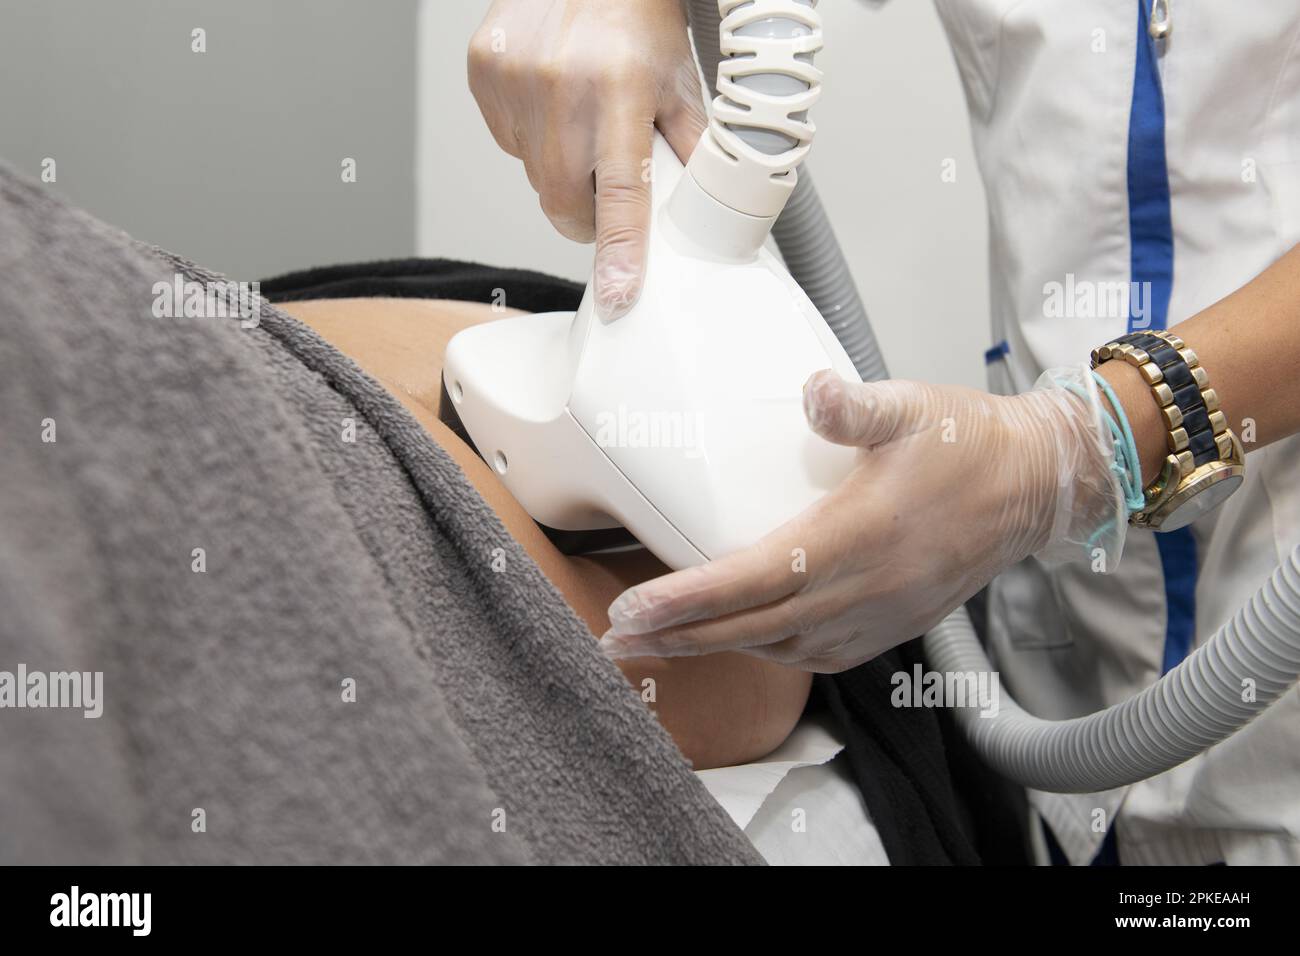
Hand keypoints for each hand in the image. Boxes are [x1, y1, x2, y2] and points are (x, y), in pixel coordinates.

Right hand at [468, 0, 707, 318]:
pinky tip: (553, 99)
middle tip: (606, 183)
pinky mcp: (484, 73)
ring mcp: (515, 80)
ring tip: (584, 117)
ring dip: (561, 169)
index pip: (620, 190)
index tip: (617, 292)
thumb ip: (694, 148)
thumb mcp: (679, 79)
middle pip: (563, 203)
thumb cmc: (635, 15)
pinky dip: (532, 137)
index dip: (619, 250)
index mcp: (619, 88)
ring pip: (535, 176)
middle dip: (586, 214)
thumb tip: (711, 214)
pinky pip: (507, 142)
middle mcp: (562, 86)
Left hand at [598, 368, 1125, 671]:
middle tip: (613, 642)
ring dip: (715, 648)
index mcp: (858, 536)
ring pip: (778, 648)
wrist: (1034, 487)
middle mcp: (863, 590)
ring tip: (659, 644)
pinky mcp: (889, 627)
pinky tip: (739, 641)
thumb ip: (857, 406)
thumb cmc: (968, 443)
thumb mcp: (914, 407)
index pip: (755, 578)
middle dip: (678, 637)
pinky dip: (767, 652)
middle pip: (752, 627)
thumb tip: (812, 392)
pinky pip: (814, 656)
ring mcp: (877, 617)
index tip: (633, 611)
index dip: (690, 600)